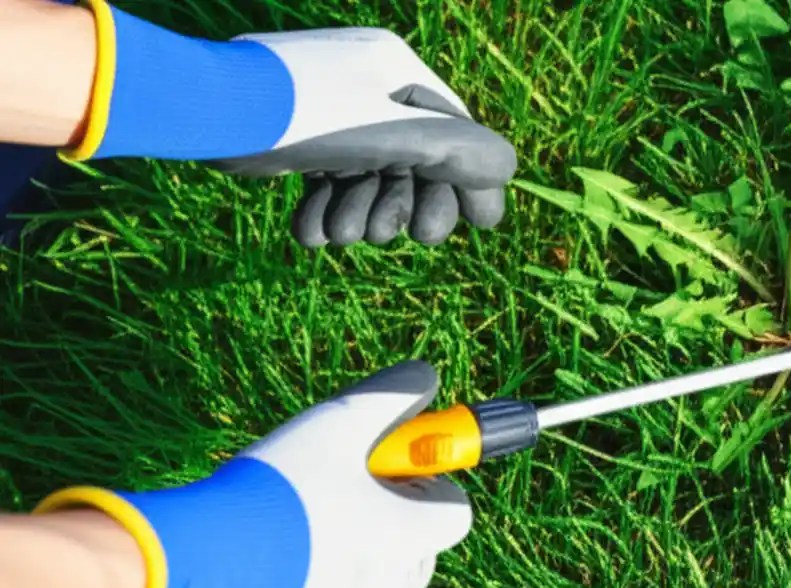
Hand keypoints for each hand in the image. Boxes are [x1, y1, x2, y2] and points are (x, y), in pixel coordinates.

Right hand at [35, 362, 471, 587]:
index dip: (424, 486)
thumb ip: (390, 396)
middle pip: (416, 555)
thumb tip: (425, 378)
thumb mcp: (337, 423)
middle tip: (336, 498)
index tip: (383, 470)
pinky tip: (266, 570)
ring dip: (349, 564)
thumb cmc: (276, 492)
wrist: (197, 571)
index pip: (456, 514)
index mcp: (408, 538)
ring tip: (291, 532)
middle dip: (389, 526)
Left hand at [65, 4, 515, 246]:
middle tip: (384, 236)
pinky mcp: (294, 134)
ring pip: (367, 178)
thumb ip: (462, 156)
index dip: (465, 185)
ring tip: (334, 235)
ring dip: (355, 216)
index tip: (472, 226)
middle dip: (398, 206)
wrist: (207, 109)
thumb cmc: (308, 116)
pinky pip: (327, 180)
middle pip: (412, 163)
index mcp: (398, 71)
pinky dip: (322, 212)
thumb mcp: (400, 137)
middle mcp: (368, 85)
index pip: (454, 134)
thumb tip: (507, 173)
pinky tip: (308, 231)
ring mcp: (330, 109)